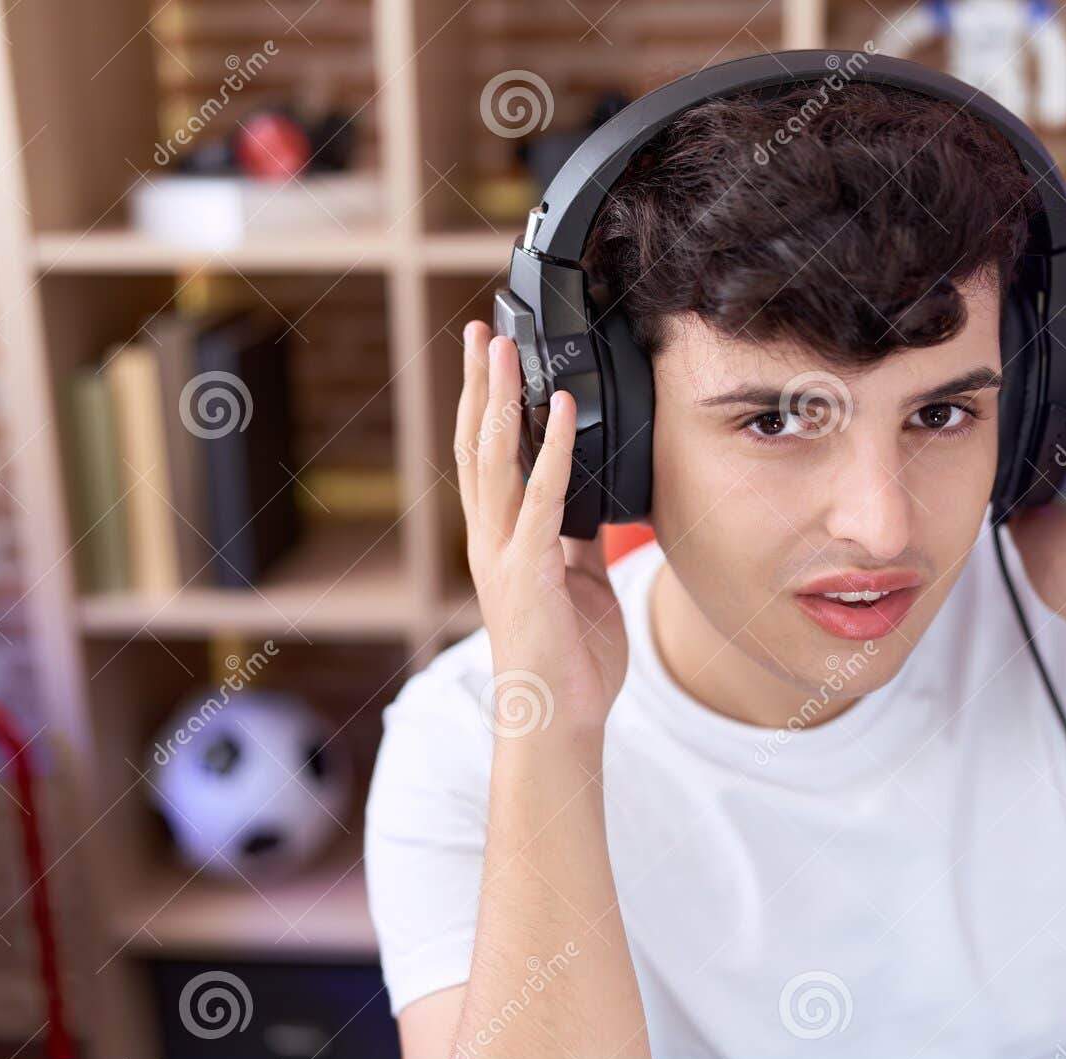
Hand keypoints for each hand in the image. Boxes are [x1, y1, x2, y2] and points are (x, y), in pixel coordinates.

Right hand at [456, 321, 627, 736]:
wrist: (557, 721)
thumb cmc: (569, 660)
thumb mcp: (579, 582)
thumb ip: (577, 537)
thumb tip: (588, 497)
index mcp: (502, 541)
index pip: (485, 460)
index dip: (484, 406)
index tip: (489, 359)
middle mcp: (492, 540)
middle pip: (476, 446)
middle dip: (479, 385)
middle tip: (480, 330)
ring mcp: (505, 554)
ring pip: (493, 460)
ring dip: (500, 398)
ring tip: (504, 346)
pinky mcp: (530, 571)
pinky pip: (543, 498)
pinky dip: (551, 450)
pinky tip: (559, 410)